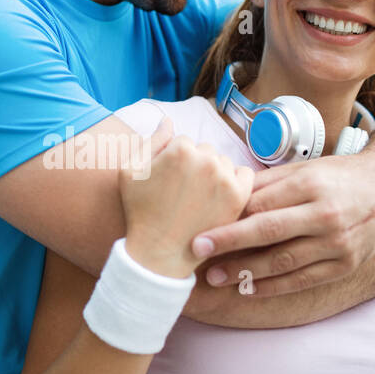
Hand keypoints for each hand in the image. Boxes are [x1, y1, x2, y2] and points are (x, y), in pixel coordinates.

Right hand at [120, 117, 253, 277]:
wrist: (159, 252)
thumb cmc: (141, 212)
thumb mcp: (130, 172)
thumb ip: (151, 141)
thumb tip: (168, 121)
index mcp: (179, 148)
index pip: (183, 142)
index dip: (174, 161)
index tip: (169, 182)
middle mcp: (205, 158)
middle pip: (205, 150)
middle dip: (195, 166)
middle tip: (184, 193)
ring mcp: (224, 177)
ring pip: (223, 162)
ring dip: (214, 174)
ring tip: (198, 198)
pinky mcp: (239, 196)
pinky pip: (245, 174)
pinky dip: (235, 182)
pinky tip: (220, 196)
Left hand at [188, 152, 374, 293]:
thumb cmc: (335, 176)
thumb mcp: (303, 169)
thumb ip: (265, 184)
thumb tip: (224, 195)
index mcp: (311, 184)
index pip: (262, 204)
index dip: (229, 217)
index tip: (200, 226)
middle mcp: (326, 214)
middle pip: (269, 231)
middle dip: (230, 243)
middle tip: (197, 251)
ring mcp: (338, 243)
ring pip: (284, 261)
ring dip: (245, 271)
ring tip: (215, 276)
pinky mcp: (345, 265)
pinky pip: (302, 280)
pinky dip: (273, 286)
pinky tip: (248, 288)